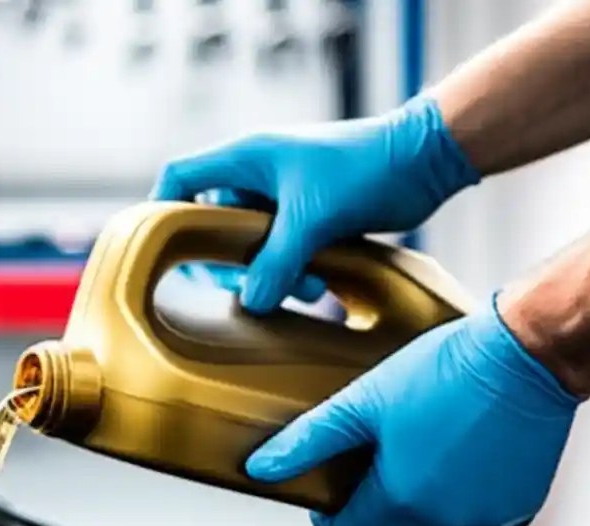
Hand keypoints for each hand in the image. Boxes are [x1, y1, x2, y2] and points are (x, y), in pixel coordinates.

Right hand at [150, 95, 479, 313]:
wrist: (427, 159)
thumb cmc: (367, 168)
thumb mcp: (313, 219)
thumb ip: (276, 263)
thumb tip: (250, 303)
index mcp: (245, 158)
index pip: (180, 178)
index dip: (162, 212)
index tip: (162, 251)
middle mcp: (257, 176)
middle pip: (214, 227)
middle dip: (233, 264)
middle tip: (253, 288)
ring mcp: (283, 198)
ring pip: (251, 247)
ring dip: (270, 274)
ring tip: (308, 289)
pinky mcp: (308, 217)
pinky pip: (282, 253)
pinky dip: (293, 273)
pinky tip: (318, 286)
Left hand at [244, 297, 578, 525]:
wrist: (524, 355)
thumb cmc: (444, 371)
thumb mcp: (362, 401)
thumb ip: (310, 439)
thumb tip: (260, 467)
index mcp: (399, 499)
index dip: (330, 520)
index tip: (328, 503)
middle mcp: (444, 521)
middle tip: (374, 487)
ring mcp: (488, 517)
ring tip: (418, 485)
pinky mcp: (523, 505)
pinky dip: (470, 517)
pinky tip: (460, 480)